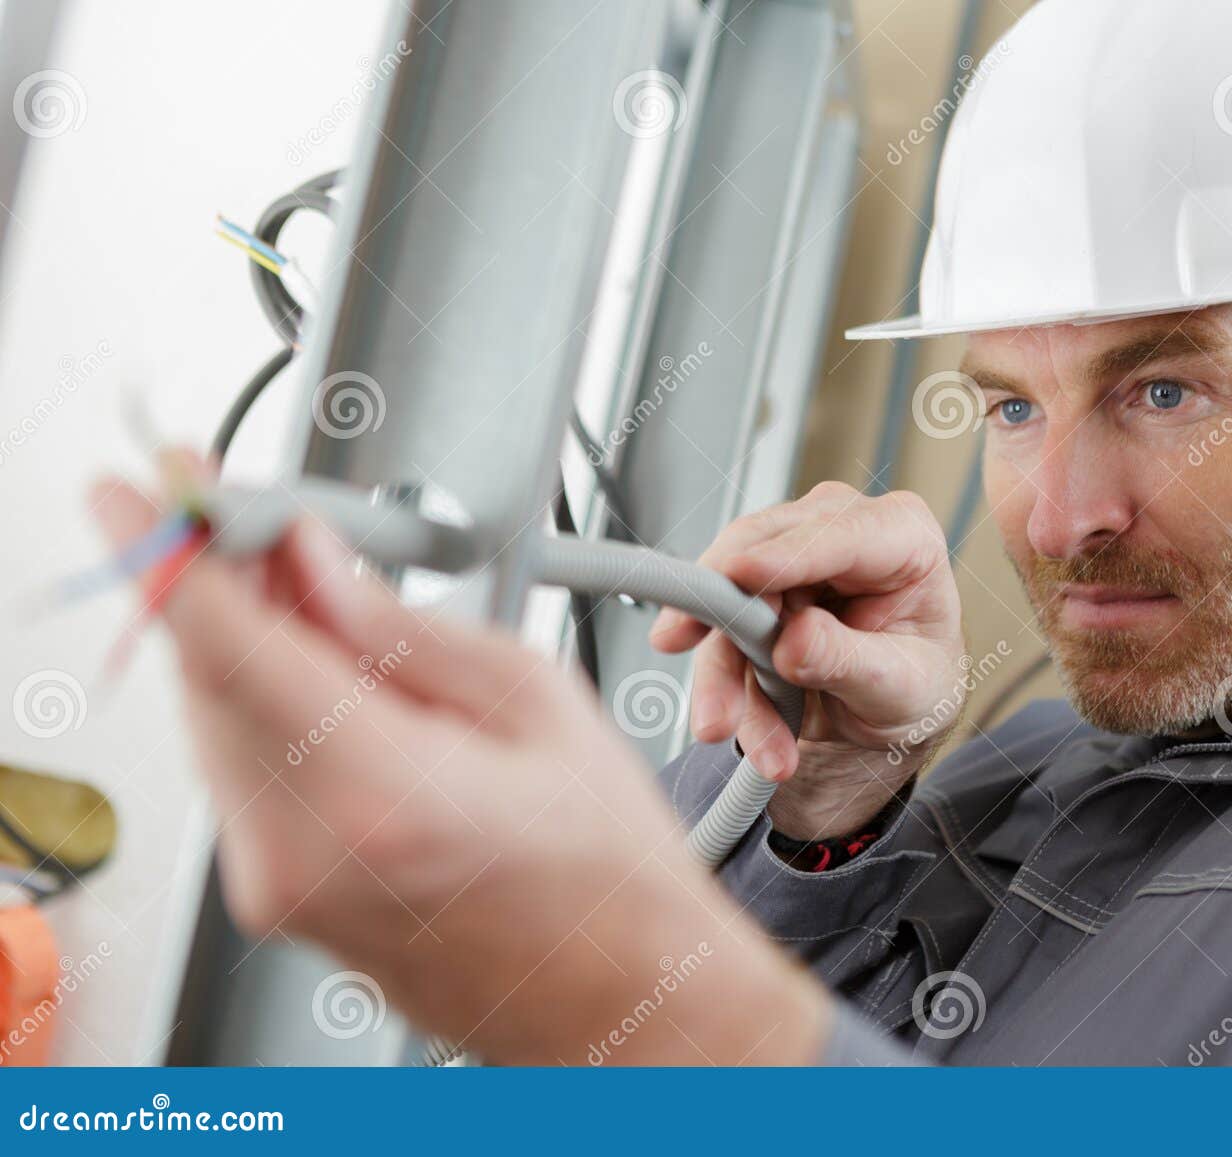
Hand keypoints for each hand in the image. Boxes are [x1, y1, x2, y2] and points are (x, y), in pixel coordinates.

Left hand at [92, 462, 829, 1065]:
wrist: (614, 995)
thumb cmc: (607, 871)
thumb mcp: (537, 703)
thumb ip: (406, 625)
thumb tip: (317, 562)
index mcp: (382, 790)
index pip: (226, 647)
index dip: (164, 552)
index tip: (132, 490)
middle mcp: (306, 852)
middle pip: (205, 677)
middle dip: (219, 583)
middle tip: (269, 525)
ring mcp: (281, 889)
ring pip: (213, 722)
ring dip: (244, 642)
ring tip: (329, 603)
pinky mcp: (278, 902)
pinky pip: (237, 773)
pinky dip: (261, 706)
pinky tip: (332, 678)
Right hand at [650, 482, 965, 839]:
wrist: (894, 711)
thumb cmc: (915, 684)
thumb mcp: (899, 688)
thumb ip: (848, 661)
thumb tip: (795, 640)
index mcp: (904, 536)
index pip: (837, 534)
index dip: (781, 555)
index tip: (735, 575)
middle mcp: (840, 531)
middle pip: (759, 549)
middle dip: (725, 614)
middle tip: (694, 657)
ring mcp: (792, 556)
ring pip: (726, 597)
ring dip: (721, 671)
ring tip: (728, 729)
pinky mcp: (755, 591)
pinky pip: (720, 632)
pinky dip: (725, 684)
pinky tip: (755, 733)